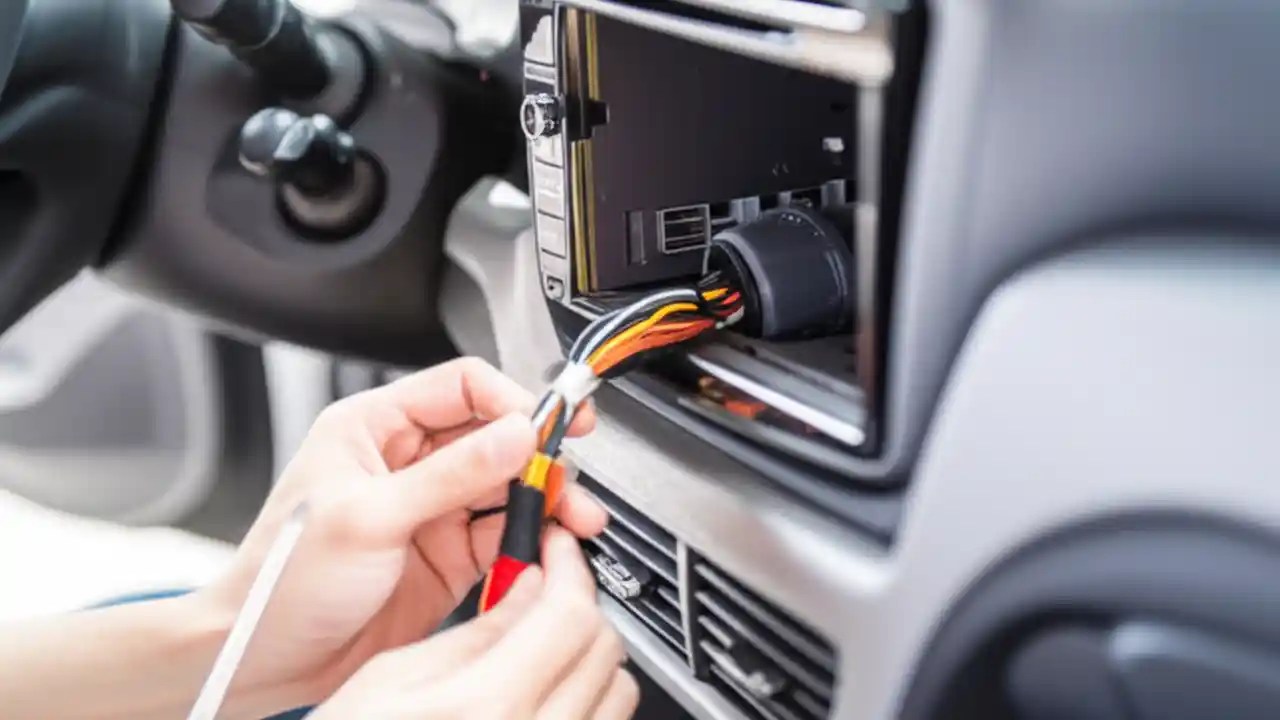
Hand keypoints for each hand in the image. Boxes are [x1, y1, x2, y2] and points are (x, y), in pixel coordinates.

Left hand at [194, 358, 606, 712]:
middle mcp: (407, 463)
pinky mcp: (447, 558)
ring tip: (573, 521)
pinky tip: (546, 550)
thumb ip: (450, 475)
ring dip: (543, 502)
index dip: (512, 401)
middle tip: (566, 481)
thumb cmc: (282, 580)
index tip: (549, 426)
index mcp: (375, 428)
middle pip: (495, 438)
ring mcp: (430, 511)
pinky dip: (531, 544)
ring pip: (507, 490)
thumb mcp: (369, 517)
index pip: (462, 388)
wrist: (266, 660)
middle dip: (538, 458)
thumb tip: (516, 435)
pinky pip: (502, 539)